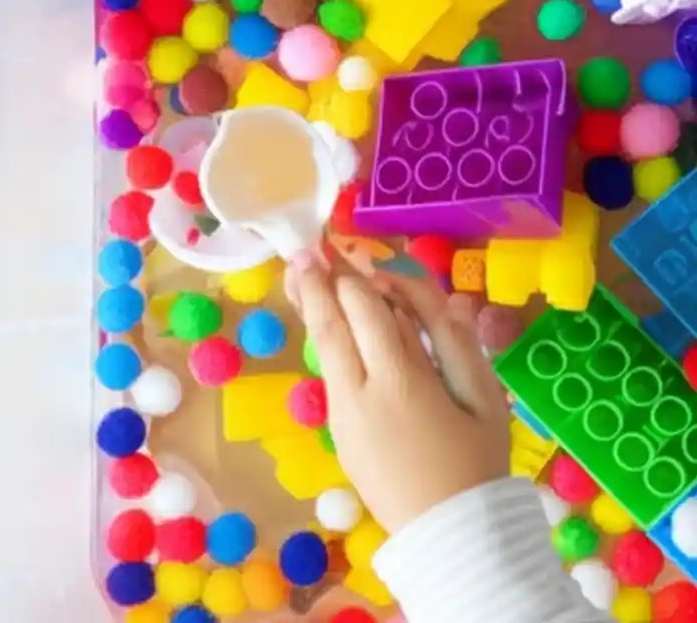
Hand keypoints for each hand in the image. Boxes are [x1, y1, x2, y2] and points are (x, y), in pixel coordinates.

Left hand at [284, 252, 509, 532]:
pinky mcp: (338, 434)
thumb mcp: (485, 400)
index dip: (357, 280)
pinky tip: (330, 328)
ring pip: (324, 352)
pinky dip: (329, 347)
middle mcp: (359, 395)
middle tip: (305, 252)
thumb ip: (456, 343)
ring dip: (314, 312)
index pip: (368, 314)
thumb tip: (441, 296)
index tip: (351, 255)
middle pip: (330, 328)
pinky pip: (333, 379)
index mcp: (401, 382)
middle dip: (317, 285)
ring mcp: (342, 417)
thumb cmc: (479, 463)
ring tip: (302, 276)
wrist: (452, 536)